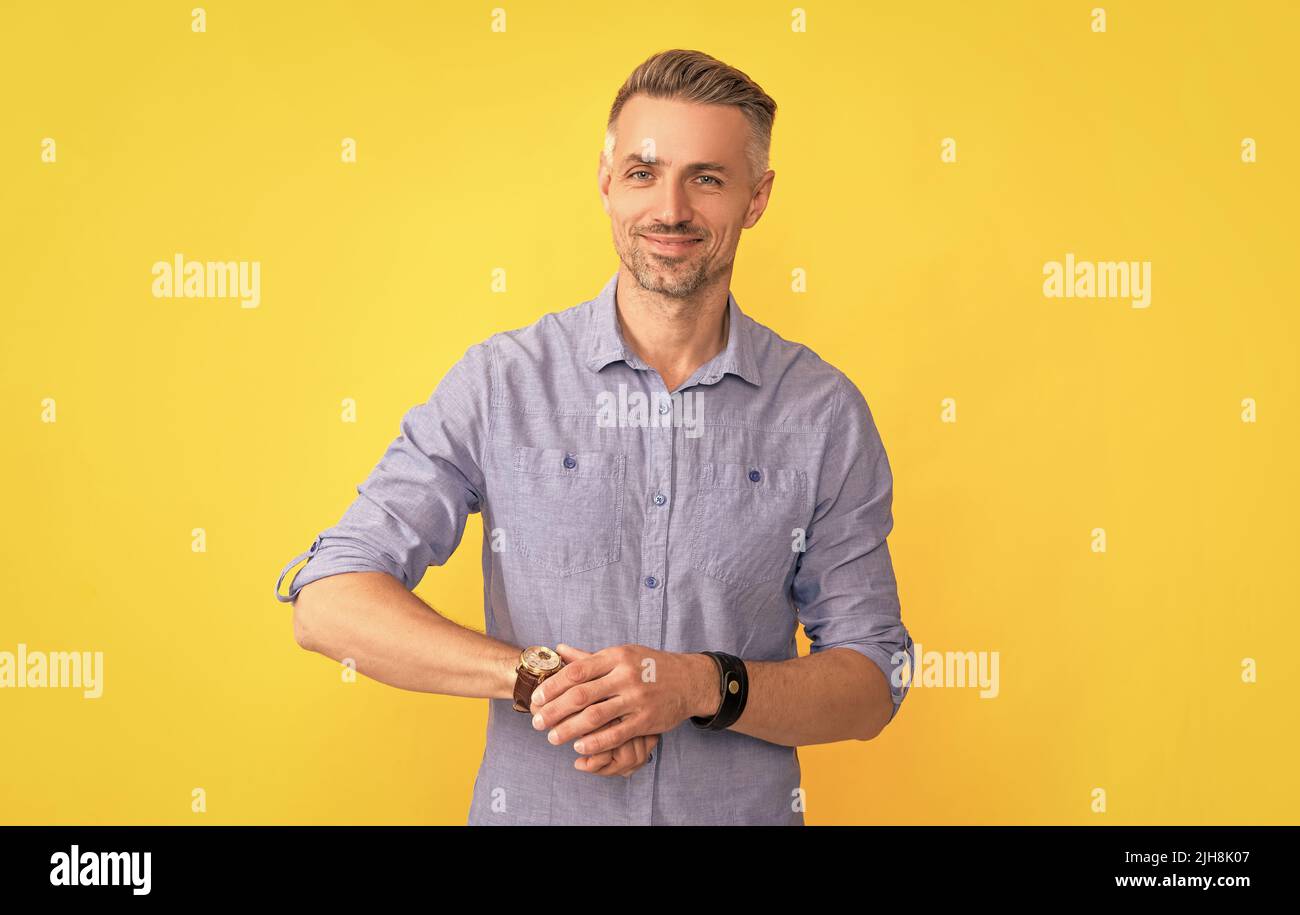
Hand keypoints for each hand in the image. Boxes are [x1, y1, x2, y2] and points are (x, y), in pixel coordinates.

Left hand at [537, 644, 659, 776]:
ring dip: (569, 729)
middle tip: (537, 722)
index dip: (553, 686)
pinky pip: (616, 734)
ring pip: (595, 716)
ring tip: (553, 737)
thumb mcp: (621, 654)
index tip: (536, 698)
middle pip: (581, 695)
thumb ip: (588, 656)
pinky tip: (579, 747)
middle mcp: (625, 676)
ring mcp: (637, 698)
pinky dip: (595, 742)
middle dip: (554, 710)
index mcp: (616, 657)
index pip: (576, 671)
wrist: (689, 680)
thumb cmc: (649, 665)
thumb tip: (558, 649)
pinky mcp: (646, 720)